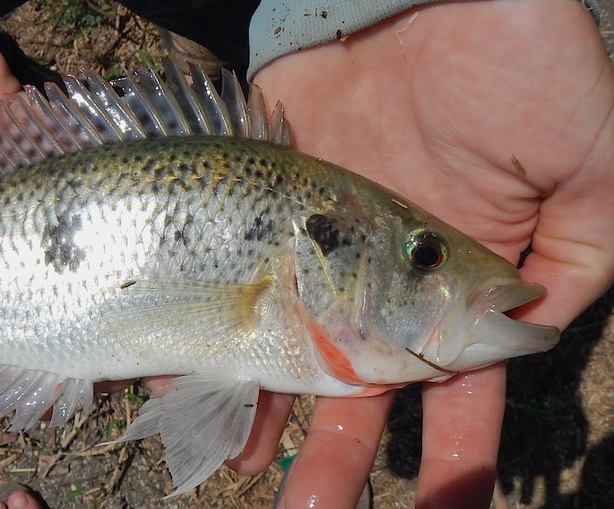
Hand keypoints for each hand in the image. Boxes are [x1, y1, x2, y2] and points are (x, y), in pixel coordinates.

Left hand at [240, 0, 613, 505]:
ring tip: (251, 475)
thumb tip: (536, 334)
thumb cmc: (522, 66)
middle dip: (343, 454)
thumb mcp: (591, 162)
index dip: (454, 453)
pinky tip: (190, 379)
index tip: (446, 506)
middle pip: (359, 381)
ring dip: (270, 410)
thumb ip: (579, 253)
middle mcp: (384, 269)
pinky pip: (230, 276)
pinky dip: (211, 326)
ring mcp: (318, 240)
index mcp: (464, 276)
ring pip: (286, 341)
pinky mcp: (260, 202)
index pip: (459, 387)